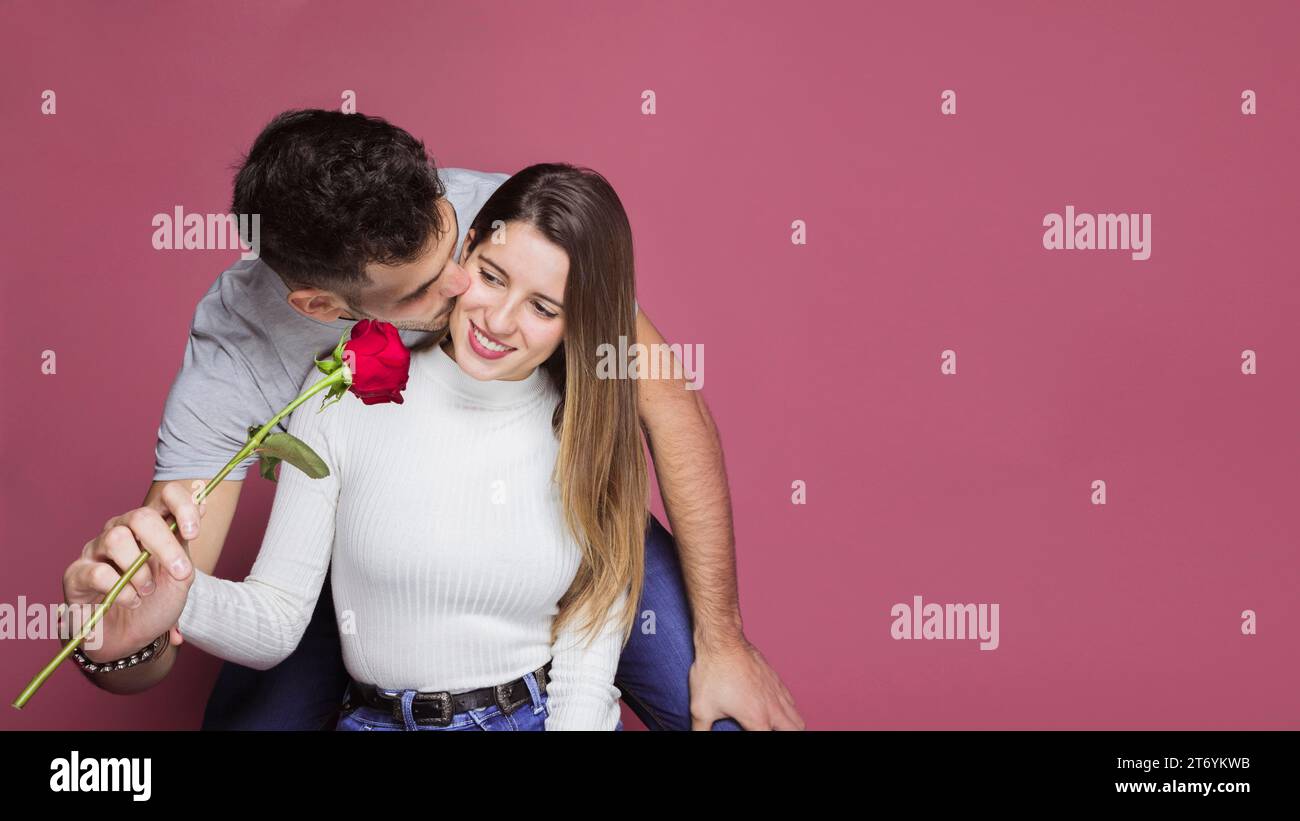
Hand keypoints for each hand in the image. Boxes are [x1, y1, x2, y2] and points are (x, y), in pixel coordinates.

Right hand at [61, 481, 204, 662]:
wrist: (132, 639)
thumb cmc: (156, 602)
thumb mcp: (181, 576)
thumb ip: (187, 543)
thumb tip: (204, 503)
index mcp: (152, 526)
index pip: (166, 495)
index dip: (183, 506)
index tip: (194, 533)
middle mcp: (122, 530)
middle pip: (140, 516)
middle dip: (165, 546)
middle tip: (179, 573)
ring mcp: (96, 550)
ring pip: (116, 539)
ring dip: (139, 571)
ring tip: (147, 591)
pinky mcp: (76, 574)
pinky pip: (98, 572)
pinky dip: (122, 591)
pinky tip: (131, 601)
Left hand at [688, 635, 804, 729]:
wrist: (722, 641)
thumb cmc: (712, 673)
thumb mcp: (700, 708)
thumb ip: (700, 730)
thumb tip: (695, 736)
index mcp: (757, 719)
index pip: (772, 739)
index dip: (765, 741)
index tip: (750, 732)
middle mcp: (772, 707)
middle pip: (795, 730)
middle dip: (787, 734)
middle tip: (770, 733)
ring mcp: (776, 692)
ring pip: (797, 717)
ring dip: (790, 725)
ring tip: (777, 728)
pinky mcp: (775, 679)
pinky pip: (791, 701)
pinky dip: (788, 710)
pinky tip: (774, 710)